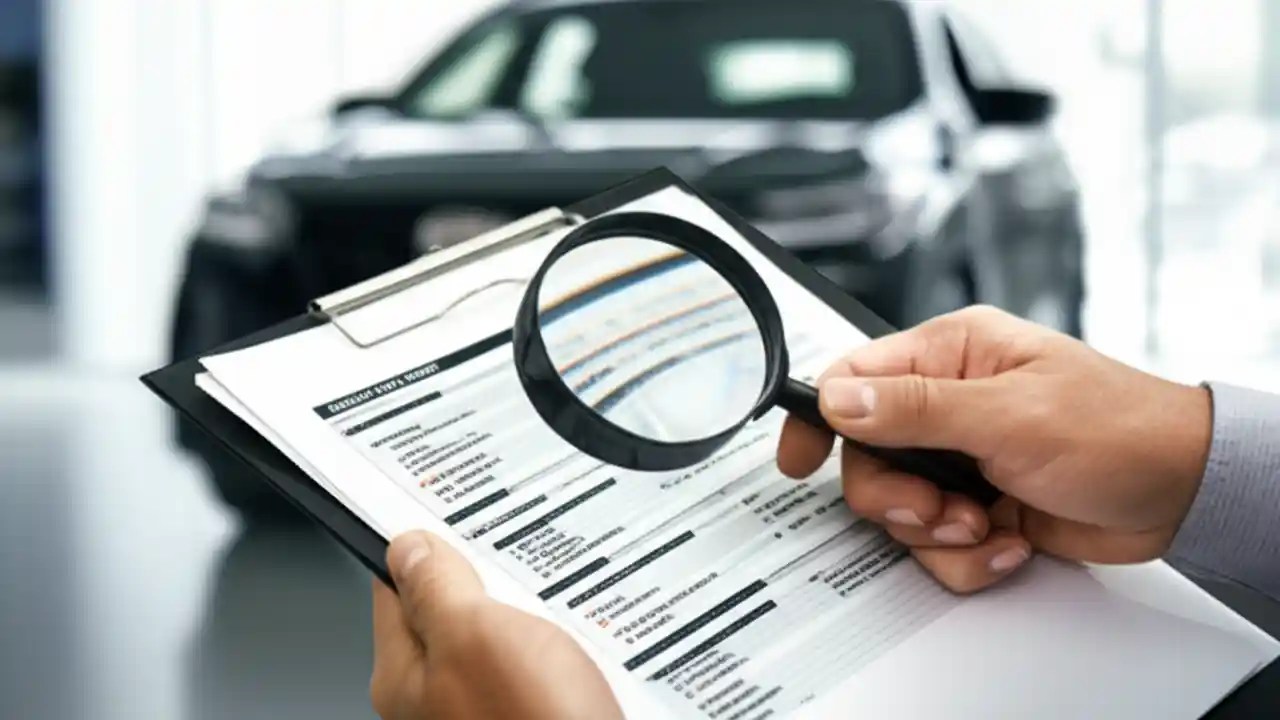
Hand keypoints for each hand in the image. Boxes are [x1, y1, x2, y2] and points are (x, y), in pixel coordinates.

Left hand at [370, 531, 622, 719]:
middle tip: (523, 565)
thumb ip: (436, 588)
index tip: (446, 511)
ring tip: (562, 608)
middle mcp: (441, 699)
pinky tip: (584, 644)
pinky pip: (543, 661)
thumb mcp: (475, 636)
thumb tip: (407, 547)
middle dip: (492, 579)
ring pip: (507, 633)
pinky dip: (564, 643)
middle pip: (455, 609)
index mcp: (408, 676)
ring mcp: (490, 709)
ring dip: (537, 612)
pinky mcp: (536, 714)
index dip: (421, 543)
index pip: (396, 587)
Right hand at [778, 306, 1211, 593]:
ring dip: (938, 533)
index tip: (796, 462)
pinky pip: (936, 545)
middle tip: (938, 508)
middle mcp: (948, 404)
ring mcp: (962, 458)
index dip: (818, 420)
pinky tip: (1011, 540)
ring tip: (988, 525)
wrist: (1183, 492)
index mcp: (950, 355)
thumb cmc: (1118, 428)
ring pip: (898, 510)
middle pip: (866, 458)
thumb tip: (839, 399)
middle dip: (896, 497)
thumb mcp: (1010, 415)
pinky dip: (969, 557)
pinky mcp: (978, 504)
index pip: (852, 378)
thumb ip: (917, 409)